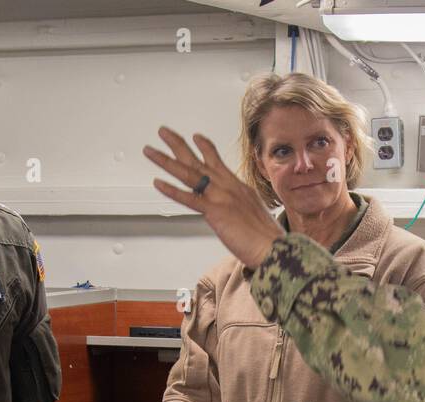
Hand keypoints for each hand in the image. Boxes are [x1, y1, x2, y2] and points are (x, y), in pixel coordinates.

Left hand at [144, 128, 285, 269]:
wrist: (274, 247)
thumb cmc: (267, 238)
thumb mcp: (254, 214)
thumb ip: (240, 208)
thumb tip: (234, 212)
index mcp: (238, 187)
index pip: (217, 162)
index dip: (204, 148)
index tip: (195, 137)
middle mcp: (228, 186)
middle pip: (198, 161)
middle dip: (178, 144)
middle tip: (163, 132)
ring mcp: (221, 197)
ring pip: (188, 174)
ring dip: (166, 161)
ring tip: (150, 151)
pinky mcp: (215, 212)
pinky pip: (189, 198)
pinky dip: (172, 190)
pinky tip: (158, 182)